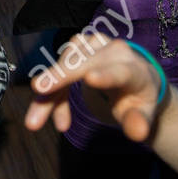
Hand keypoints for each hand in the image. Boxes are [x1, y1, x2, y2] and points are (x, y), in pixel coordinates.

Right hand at [24, 32, 162, 142]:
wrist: (132, 77)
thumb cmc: (136, 99)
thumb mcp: (142, 114)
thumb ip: (139, 123)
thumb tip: (138, 133)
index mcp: (135, 70)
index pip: (121, 72)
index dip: (106, 75)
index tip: (90, 79)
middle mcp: (114, 52)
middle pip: (84, 63)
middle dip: (60, 76)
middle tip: (38, 89)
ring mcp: (95, 45)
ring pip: (65, 65)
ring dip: (47, 92)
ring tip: (35, 122)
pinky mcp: (79, 45)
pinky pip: (58, 67)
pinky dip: (49, 91)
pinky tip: (50, 114)